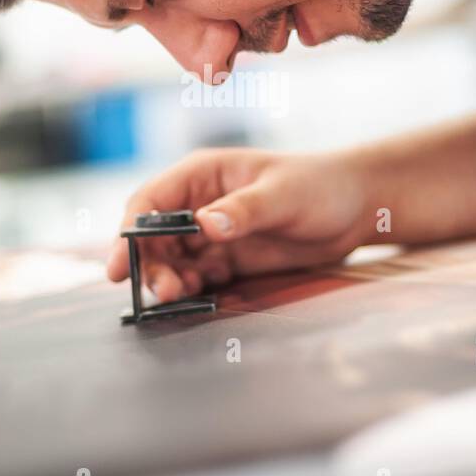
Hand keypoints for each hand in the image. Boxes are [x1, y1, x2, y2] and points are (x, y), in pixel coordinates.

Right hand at [106, 148, 370, 301]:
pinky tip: (204, 299)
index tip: (118, 265)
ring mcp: (212, 234)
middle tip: (164, 292)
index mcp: (202, 175)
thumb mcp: (282, 196)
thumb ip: (243, 211)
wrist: (357, 208)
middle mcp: (199, 204)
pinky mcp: (229, 259)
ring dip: (171, 281)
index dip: (128, 233)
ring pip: (173, 262)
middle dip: (150, 266)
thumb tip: (205, 225)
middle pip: (154, 239)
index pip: (149, 203)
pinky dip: (195, 291)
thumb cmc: (320, 187)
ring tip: (182, 297)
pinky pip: (199, 278)